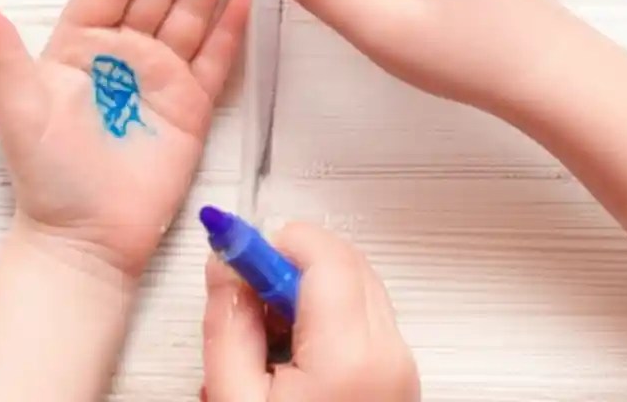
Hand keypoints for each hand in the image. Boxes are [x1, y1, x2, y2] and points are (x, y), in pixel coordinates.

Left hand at [0, 0, 248, 277]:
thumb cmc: (46, 176)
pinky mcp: (191, 106)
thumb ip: (0, 52)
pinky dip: (230, 26)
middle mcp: (122, 52)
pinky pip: (215, 58)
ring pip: (190, 13)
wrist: (85, 238)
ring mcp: (160, 76)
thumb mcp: (18, 107)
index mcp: (79, 44)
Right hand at [202, 223, 418, 401]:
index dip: (270, 240)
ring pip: (357, 286)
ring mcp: (401, 370)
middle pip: (345, 262)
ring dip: (307, 288)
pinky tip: (289, 349)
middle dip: (288, 262)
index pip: (321, 254)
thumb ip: (227, 324)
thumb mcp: (234, 401)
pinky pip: (365, 319)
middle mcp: (390, 357)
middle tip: (241, 287)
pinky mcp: (399, 381)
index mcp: (352, 359)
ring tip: (262, 330)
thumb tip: (225, 270)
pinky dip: (326, 315)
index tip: (231, 241)